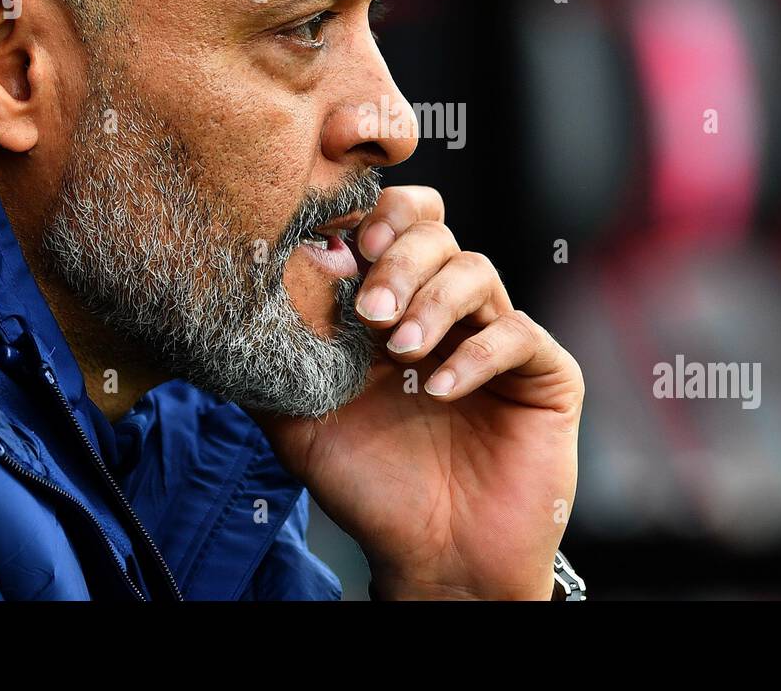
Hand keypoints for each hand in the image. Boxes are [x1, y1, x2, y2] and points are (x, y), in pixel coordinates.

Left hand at [247, 185, 583, 599]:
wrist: (437, 561)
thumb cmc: (373, 489)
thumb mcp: (301, 423)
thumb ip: (274, 363)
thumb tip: (236, 301)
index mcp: (394, 307)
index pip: (391, 227)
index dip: (373, 219)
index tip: (344, 248)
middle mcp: (446, 311)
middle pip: (435, 234)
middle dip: (398, 261)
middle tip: (371, 313)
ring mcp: (497, 337)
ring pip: (475, 270)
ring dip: (433, 302)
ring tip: (403, 353)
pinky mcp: (544, 372)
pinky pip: (517, 334)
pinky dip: (476, 355)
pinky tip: (440, 391)